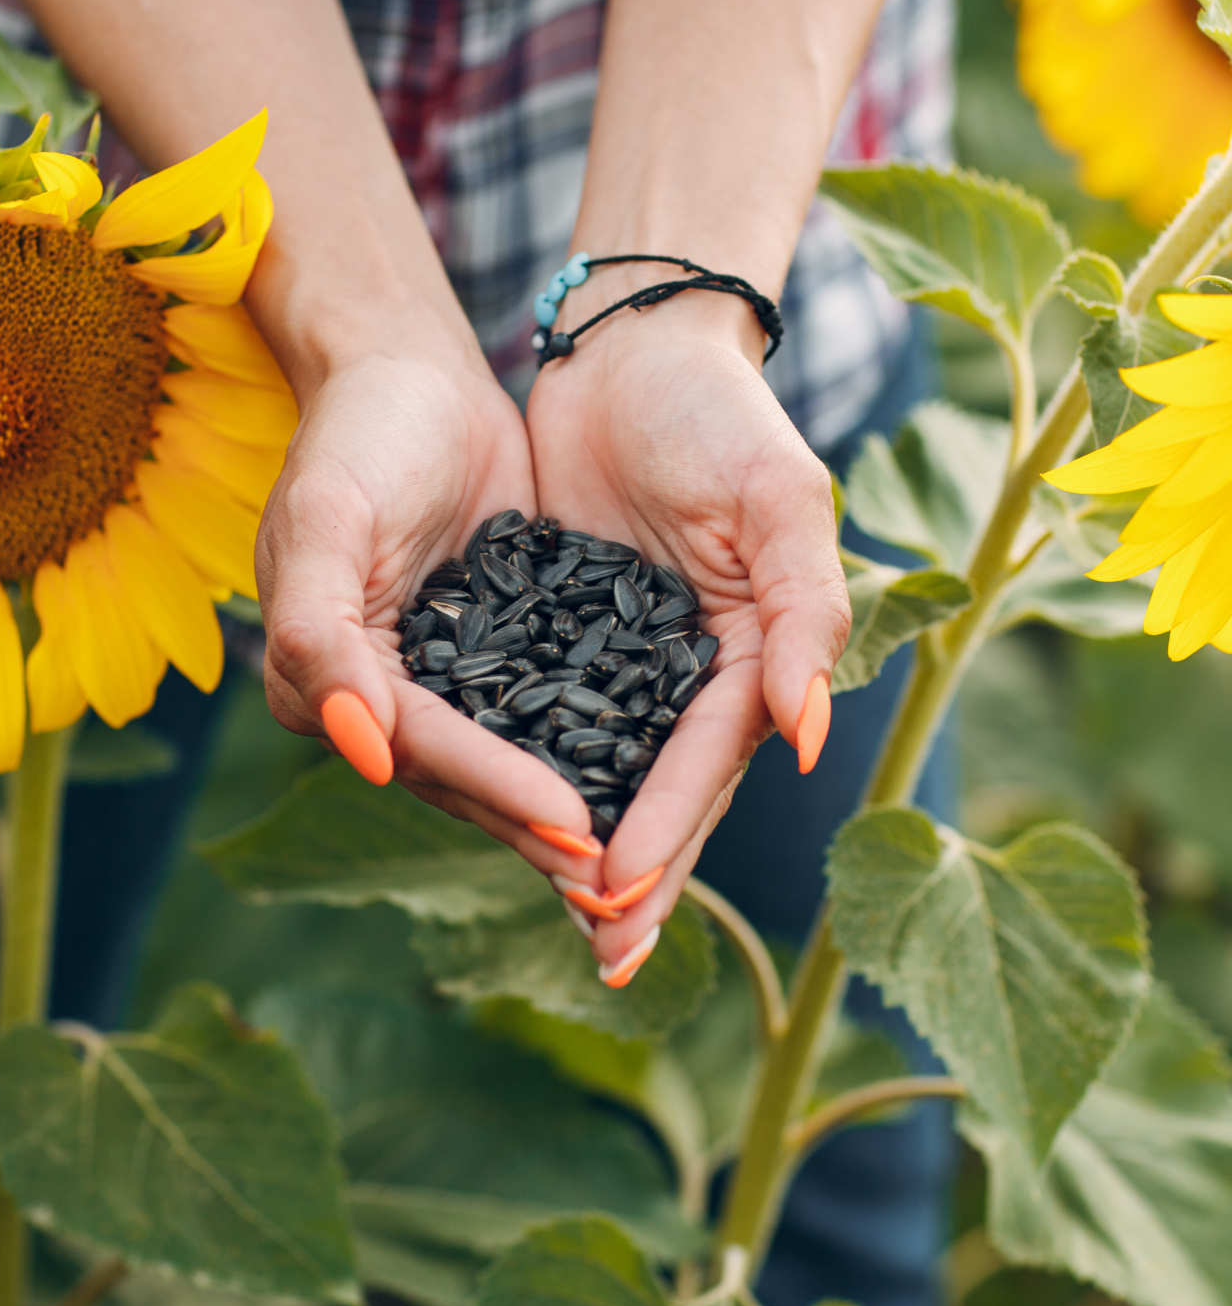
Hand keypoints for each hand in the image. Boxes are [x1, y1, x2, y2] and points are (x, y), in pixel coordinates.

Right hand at [256, 351, 610, 888]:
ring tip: (647, 870)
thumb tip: (360, 747)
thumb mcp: (325, 518)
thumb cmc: (357, 433)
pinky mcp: (500, 649)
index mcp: (326, 677)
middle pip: (468, 775)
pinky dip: (593, 749)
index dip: (497, 788)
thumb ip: (318, 634)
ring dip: (574, 814)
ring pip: (513, 759)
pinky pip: (546, 711)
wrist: (409, 372)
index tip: (574, 828)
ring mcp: (444, 677)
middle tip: (625, 891)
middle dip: (544, 832)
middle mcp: (382, 695)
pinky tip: (655, 784)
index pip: (422, 746)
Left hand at [526, 276, 849, 972]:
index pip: (710, 758)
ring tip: (560, 921)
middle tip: (602, 955)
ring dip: (580, 843)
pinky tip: (495, 817)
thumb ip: (804, 614)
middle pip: (661, 787)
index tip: (622, 894)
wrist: (632, 350)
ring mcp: (622, 655)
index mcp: (749, 650)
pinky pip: (542, 713)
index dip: (671, 828)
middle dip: (635, 873)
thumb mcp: (778, 500)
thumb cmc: (716, 414)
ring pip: (602, 768)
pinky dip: (525, 768)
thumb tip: (810, 740)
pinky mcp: (559, 628)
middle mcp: (689, 668)